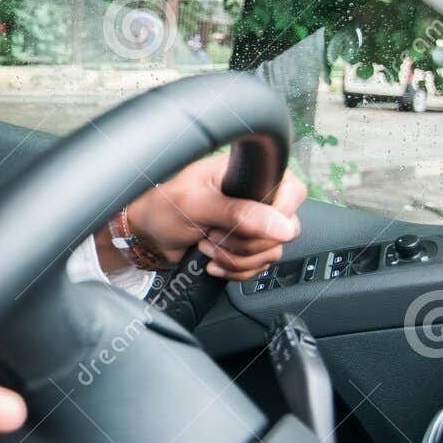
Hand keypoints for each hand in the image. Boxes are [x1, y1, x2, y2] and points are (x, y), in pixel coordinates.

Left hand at [102, 160, 305, 280]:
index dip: (275, 215)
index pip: (293, 192)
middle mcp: (258, 196)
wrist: (149, 234)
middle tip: (214, 233)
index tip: (245, 225)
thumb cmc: (164, 207)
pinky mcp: (247, 246)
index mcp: (251, 172)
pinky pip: (259, 267)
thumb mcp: (197, 205)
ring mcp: (254, 223)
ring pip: (272, 252)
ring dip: (236, 258)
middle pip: (285, 229)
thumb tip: (282, 227)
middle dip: (245, 242)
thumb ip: (238, 213)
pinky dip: (235, 270)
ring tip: (207, 244)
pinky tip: (212, 260)